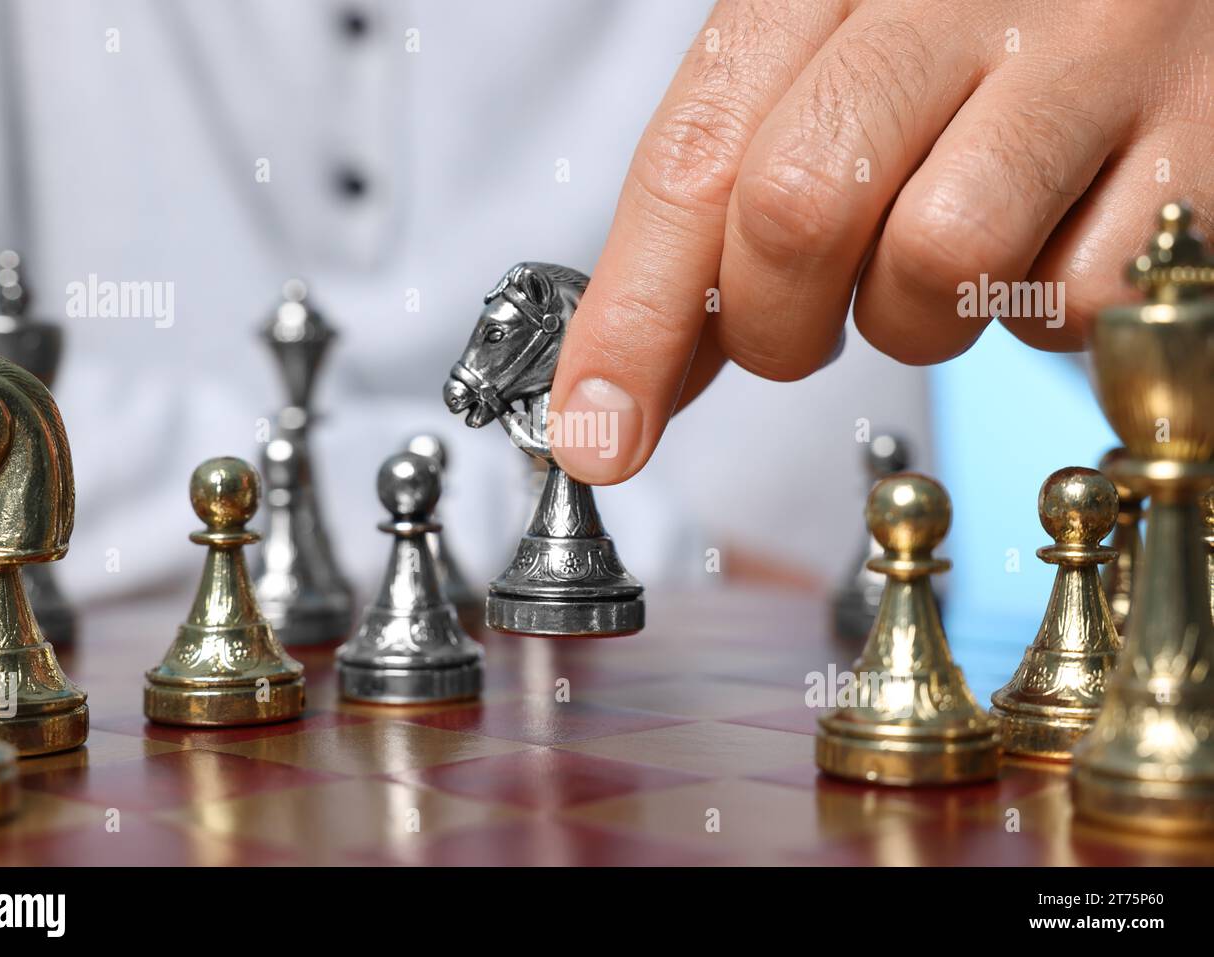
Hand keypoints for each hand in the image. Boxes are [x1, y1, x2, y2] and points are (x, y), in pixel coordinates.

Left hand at [550, 0, 1213, 483]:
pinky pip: (1073, 298)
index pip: (692, 155)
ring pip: (934, 264)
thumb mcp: (826, 82)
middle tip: (801, 330)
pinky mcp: (1203, 131)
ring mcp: (1097, 50)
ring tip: (947, 261)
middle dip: (774, 326)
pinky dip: (1041, 315)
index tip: (598, 431)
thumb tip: (636, 371)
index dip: (631, 314)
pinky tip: (1058, 243)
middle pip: (794, 209)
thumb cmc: (979, 38)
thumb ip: (728, 210)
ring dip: (914, 320)